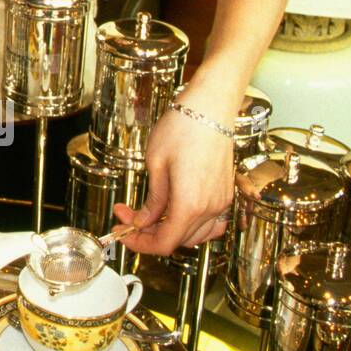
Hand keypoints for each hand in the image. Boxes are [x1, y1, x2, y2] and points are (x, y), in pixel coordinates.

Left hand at [115, 80, 237, 254]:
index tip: (125, 233)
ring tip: (149, 213)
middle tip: (128, 216)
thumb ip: (152, 200)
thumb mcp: (156, 164)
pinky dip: (192, 225)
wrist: (211, 106)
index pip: (164, 243)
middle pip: (177, 240)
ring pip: (195, 235)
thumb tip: (143, 220)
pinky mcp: (225, 193)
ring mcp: (221, 201)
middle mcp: (210, 207)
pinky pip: (210, 223)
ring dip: (170, 230)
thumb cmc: (183, 127)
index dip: (140, 244)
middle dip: (149, 233)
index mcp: (189, 204)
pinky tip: (175, 213)